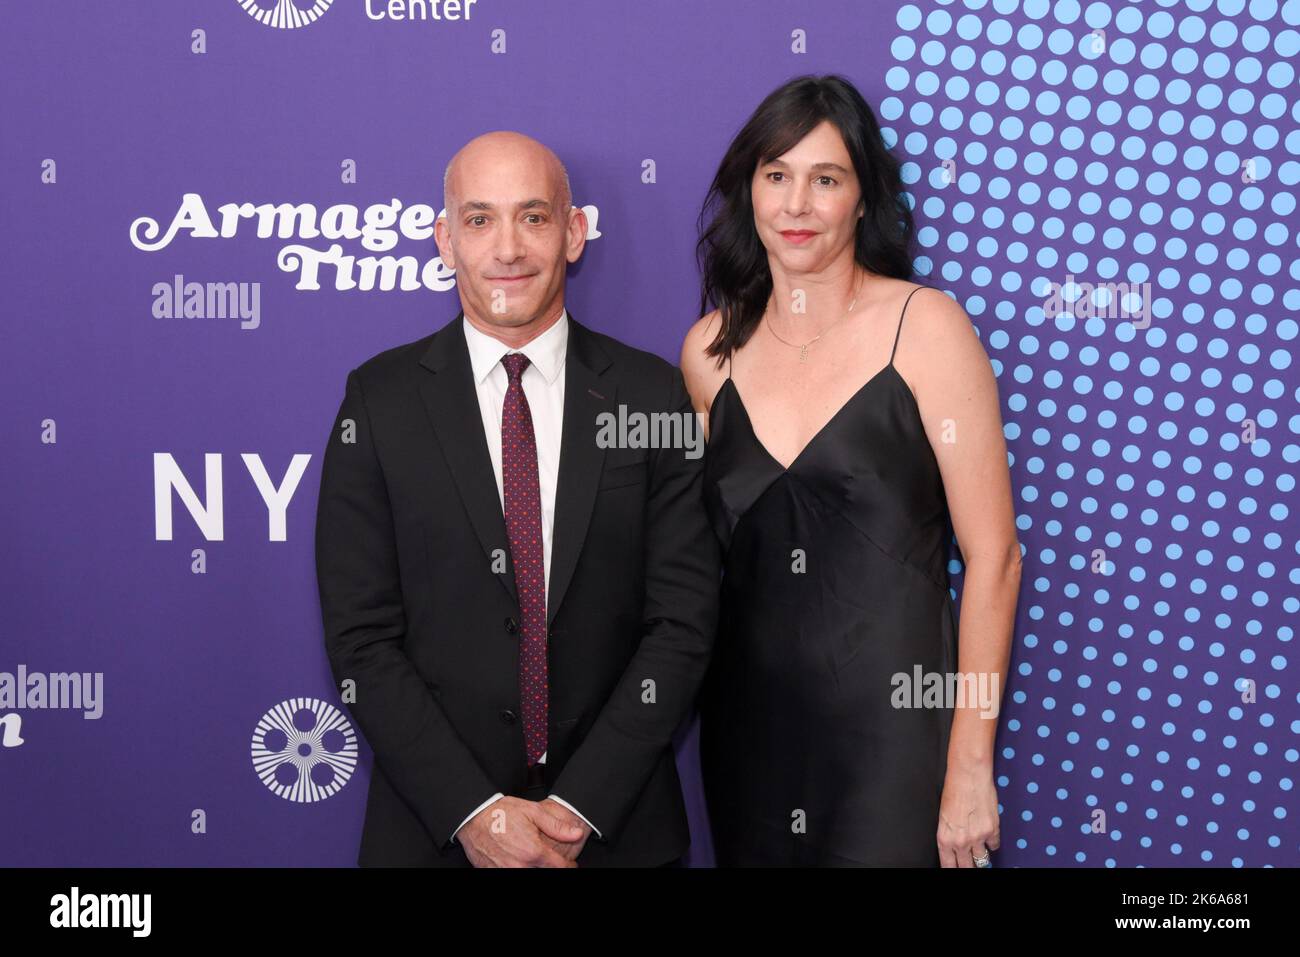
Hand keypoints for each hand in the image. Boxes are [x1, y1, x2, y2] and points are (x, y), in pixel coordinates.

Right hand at [457, 796, 584, 867]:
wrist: (473, 818)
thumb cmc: (501, 813)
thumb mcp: (533, 812)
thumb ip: (557, 826)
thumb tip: (576, 834)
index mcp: (533, 852)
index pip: (560, 867)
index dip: (568, 866)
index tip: (570, 864)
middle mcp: (521, 866)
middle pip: (546, 873)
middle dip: (551, 867)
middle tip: (550, 859)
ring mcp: (506, 873)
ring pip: (530, 876)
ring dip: (536, 868)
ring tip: (532, 859)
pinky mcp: (494, 874)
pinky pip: (511, 875)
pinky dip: (519, 869)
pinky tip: (519, 861)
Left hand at [936, 760, 999, 867]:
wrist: (968, 775)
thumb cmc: (954, 790)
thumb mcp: (943, 816)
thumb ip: (949, 834)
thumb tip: (955, 846)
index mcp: (945, 838)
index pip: (949, 865)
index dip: (953, 868)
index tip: (956, 868)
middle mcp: (961, 842)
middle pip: (966, 866)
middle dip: (968, 866)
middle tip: (969, 863)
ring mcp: (978, 838)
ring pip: (982, 860)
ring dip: (981, 856)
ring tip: (979, 851)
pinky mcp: (992, 830)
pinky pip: (994, 846)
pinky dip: (992, 843)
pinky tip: (989, 837)